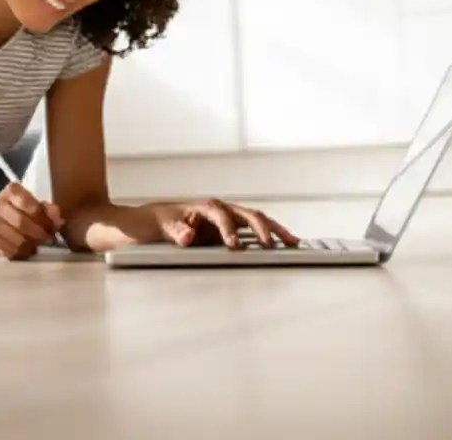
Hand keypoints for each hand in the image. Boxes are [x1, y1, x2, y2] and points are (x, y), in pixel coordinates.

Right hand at [0, 183, 64, 260]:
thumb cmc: (22, 212)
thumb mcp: (37, 206)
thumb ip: (49, 210)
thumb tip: (59, 220)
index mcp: (11, 191)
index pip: (25, 201)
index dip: (41, 215)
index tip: (51, 224)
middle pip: (20, 221)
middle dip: (38, 232)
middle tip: (49, 239)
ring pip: (16, 238)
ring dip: (31, 244)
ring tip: (39, 245)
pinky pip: (11, 250)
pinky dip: (23, 252)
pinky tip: (28, 250)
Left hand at [149, 198, 299, 249]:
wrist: (159, 221)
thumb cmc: (162, 222)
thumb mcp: (164, 227)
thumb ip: (176, 231)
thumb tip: (186, 236)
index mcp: (204, 207)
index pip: (221, 215)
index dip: (227, 229)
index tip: (233, 244)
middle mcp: (221, 209)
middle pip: (247, 214)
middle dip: (261, 228)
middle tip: (271, 244)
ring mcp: (229, 218)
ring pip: (257, 220)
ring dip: (274, 230)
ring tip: (292, 242)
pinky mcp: (233, 228)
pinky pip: (256, 230)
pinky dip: (271, 235)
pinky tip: (284, 243)